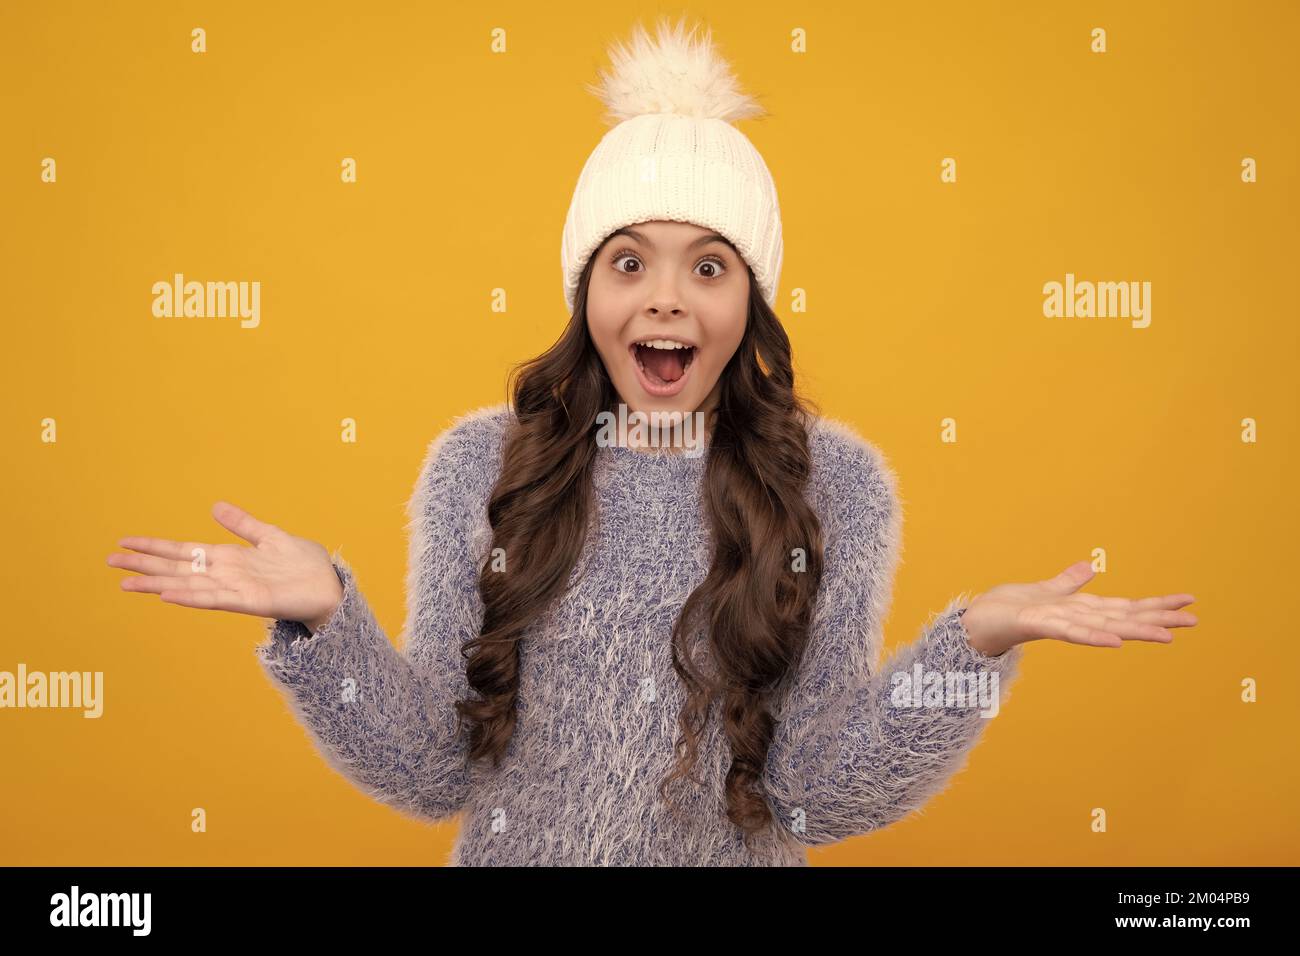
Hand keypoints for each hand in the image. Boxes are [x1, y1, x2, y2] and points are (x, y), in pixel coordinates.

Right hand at [106, 501, 344, 631]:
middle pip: (177, 568)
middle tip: (109, 562)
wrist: (330, 585)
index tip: (125, 543)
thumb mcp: (269, 536)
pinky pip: (215, 599)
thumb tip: (214, 507)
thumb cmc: (304, 565)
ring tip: (127, 582)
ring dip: (157, 584)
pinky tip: (168, 594)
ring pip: (188, 585)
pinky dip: (191, 596)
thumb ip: (242, 524)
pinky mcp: (252, 601)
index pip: (183, 551)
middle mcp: (226, 575)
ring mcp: (236, 589)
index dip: (155, 547)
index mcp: (229, 559)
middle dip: (144, 565)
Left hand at [960, 560, 1197, 656]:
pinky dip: (1094, 636)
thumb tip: (1091, 567)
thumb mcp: (1043, 589)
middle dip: (1159, 619)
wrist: (977, 620)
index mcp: (1081, 609)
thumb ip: (1068, 582)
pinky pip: (1071, 632)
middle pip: (1125, 617)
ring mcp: (1061, 623)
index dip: (1156, 604)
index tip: (1188, 601)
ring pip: (1106, 626)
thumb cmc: (1008, 607)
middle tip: (1196, 620)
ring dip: (1136, 630)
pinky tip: (1115, 640)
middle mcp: (1077, 618)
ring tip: (1167, 635)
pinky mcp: (1041, 625)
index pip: (1125, 606)